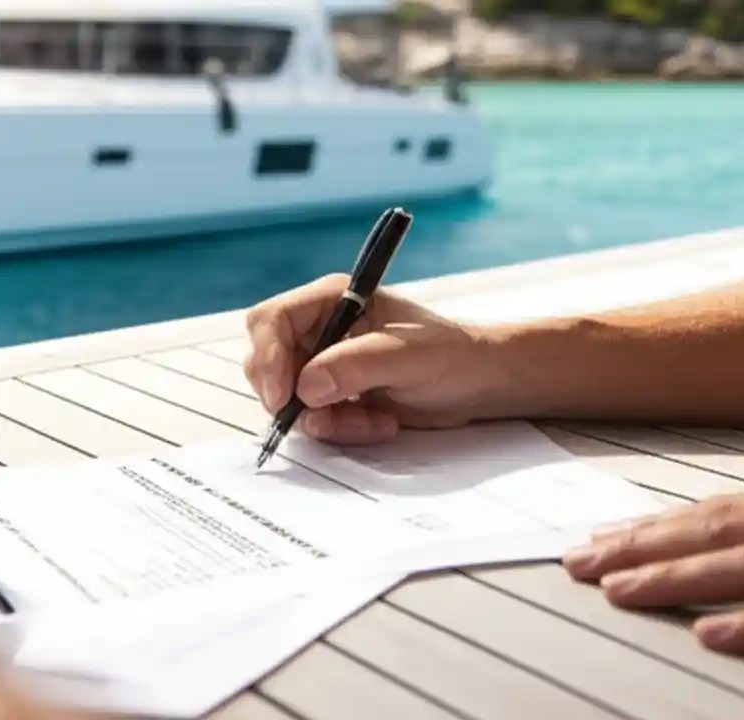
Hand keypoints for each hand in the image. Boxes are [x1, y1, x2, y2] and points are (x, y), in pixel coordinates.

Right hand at [243, 274, 493, 443]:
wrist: (478, 385)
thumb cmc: (452, 355)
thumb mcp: (407, 357)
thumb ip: (355, 366)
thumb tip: (305, 387)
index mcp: (331, 300)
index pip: (271, 320)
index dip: (268, 357)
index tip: (283, 396)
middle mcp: (319, 329)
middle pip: (266, 361)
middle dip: (291, 396)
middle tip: (324, 417)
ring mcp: (322, 364)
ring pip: (286, 398)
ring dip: (325, 420)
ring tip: (372, 420)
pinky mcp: (332, 397)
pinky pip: (311, 420)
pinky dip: (340, 431)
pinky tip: (377, 424)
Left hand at [564, 492, 743, 655]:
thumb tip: (708, 548)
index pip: (717, 517)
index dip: (656, 526)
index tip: (601, 536)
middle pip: (712, 536)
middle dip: (639, 548)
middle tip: (577, 561)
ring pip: (743, 566)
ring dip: (674, 576)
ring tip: (614, 590)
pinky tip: (706, 634)